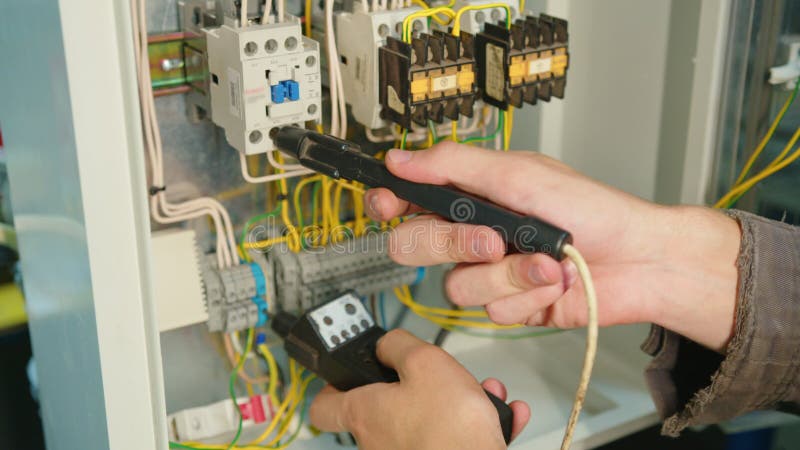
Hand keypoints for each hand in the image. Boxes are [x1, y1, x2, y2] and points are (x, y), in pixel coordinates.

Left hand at [309, 329, 529, 449]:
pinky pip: (451, 434)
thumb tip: (387, 344)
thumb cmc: (450, 428)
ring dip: (452, 399)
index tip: (345, 368)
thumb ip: (398, 344)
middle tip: (432, 373)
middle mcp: (378, 440)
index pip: (324, 405)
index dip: (333, 383)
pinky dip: (471, 421)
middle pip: (386, 404)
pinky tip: (495, 412)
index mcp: (364, 412)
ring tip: (477, 392)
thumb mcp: (423, 361)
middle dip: (416, 383)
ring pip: (425, 416)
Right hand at [365, 143, 741, 351]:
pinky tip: (554, 281)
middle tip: (492, 240)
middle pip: (415, 246)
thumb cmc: (589, 209)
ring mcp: (488, 272)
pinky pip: (493, 310)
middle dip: (453, 244)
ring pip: (457, 286)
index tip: (386, 203)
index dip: (388, 201)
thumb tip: (400, 158)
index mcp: (470, 195)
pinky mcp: (508, 304)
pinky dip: (528, 294)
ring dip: (508, 274)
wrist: (635, 259)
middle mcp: (472, 234)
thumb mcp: (518, 174)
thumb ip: (454, 165)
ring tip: (546, 261)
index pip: (408, 198)